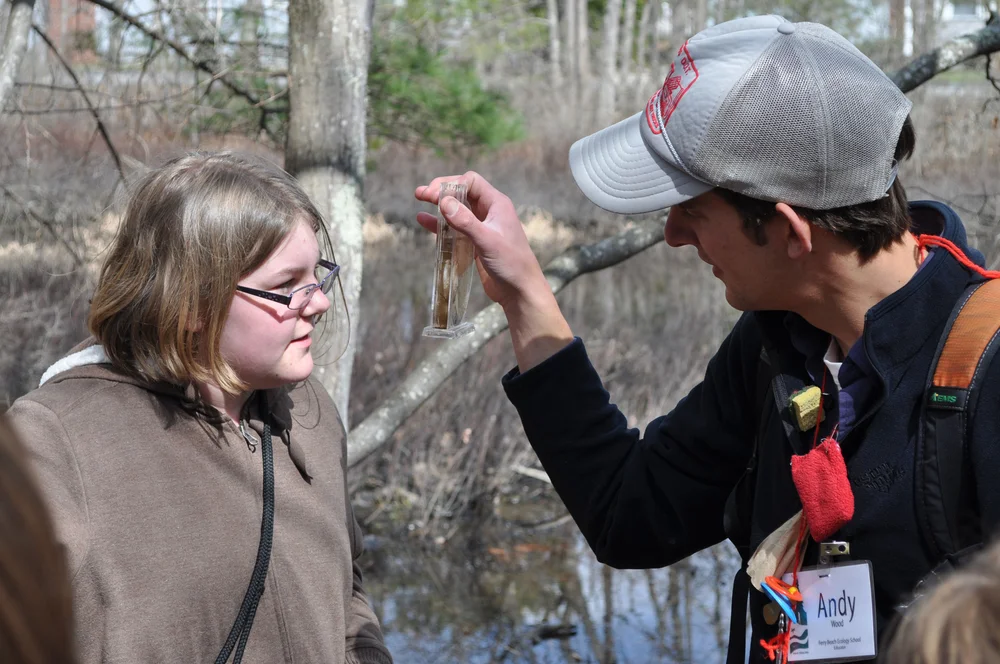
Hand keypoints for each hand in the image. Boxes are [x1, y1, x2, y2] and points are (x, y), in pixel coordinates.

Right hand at [414, 171, 547, 310]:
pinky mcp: (474, 241)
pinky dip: (440, 223)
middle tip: (421, 193)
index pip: (471, 182)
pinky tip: (423, 220)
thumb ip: (466, 222)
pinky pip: (455, 227)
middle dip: (442, 191)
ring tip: (419, 199)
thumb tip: (443, 202)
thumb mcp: (487, 241)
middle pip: (462, 192)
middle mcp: (489, 212)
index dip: (451, 184)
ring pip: (457, 209)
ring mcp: (481, 226)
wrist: (520, 291)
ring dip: (439, 205)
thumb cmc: (511, 264)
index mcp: (497, 204)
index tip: (433, 195)